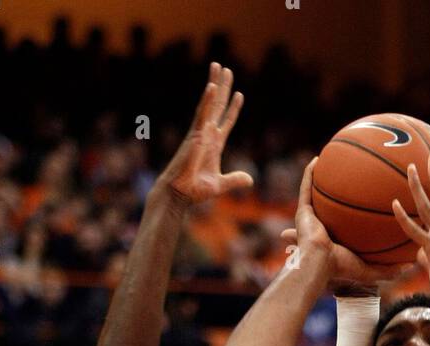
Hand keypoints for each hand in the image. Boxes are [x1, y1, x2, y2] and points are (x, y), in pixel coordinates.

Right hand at [158, 62, 252, 204]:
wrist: (179, 193)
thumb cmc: (194, 190)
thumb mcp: (220, 185)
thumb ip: (235, 180)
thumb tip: (250, 180)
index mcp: (214, 145)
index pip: (226, 122)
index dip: (233, 109)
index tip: (239, 94)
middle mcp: (207, 135)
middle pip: (217, 106)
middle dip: (223, 88)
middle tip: (226, 69)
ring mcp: (200, 132)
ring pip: (209, 104)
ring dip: (215, 85)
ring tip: (218, 67)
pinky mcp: (194, 135)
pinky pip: (202, 115)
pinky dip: (207, 101)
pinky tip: (212, 87)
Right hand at [283, 159, 411, 288]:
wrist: (317, 264)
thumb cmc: (341, 268)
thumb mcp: (369, 269)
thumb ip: (388, 269)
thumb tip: (410, 267)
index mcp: (337, 240)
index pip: (348, 224)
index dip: (356, 212)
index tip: (368, 201)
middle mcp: (322, 227)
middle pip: (332, 205)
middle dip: (338, 192)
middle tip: (350, 177)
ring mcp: (310, 218)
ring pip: (316, 193)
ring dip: (322, 177)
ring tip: (332, 160)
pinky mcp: (302, 212)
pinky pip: (306, 187)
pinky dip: (309, 173)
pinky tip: (317, 159)